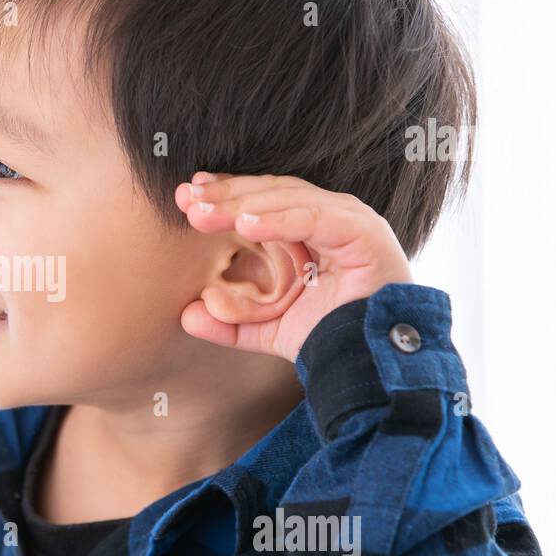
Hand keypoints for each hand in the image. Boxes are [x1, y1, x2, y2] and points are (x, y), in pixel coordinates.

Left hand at [174, 173, 412, 360]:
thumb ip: (229, 321)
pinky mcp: (365, 233)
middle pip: (271, 192)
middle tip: (184, 200)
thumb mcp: (268, 329)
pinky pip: (316, 218)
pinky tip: (247, 225)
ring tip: (203, 214)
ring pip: (289, 199)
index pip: (262, 199)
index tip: (186, 198)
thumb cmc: (329, 336)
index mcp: (309, 228)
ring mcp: (350, 220)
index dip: (225, 195)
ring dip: (242, 204)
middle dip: (226, 195)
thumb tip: (186, 316)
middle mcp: (330, 216)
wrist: (371, 363)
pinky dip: (280, 220)